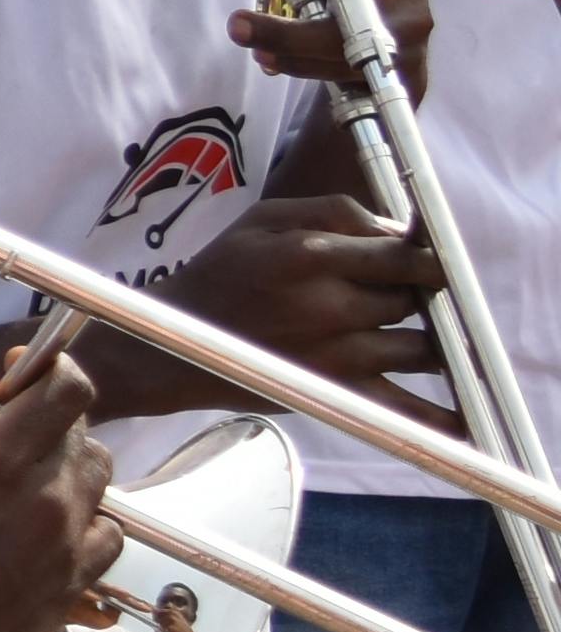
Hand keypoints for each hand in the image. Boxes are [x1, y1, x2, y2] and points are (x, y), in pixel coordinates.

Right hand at [0, 347, 109, 631]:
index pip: (66, 391)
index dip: (52, 370)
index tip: (22, 370)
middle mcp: (50, 498)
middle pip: (84, 432)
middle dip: (49, 418)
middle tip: (2, 429)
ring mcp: (71, 545)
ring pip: (100, 479)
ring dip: (70, 465)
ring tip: (24, 479)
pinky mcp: (79, 584)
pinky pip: (108, 533)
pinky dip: (88, 516)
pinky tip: (49, 526)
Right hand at [149, 190, 441, 398]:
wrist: (168, 344)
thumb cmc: (218, 274)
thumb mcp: (263, 219)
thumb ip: (334, 210)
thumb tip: (399, 228)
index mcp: (310, 256)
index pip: (404, 254)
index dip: (431, 258)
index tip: (436, 261)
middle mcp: (328, 306)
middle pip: (413, 301)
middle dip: (419, 298)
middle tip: (407, 296)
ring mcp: (334, 355)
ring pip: (419, 348)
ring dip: (429, 342)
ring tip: (421, 337)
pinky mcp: (331, 392)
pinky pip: (401, 408)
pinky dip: (437, 417)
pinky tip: (464, 421)